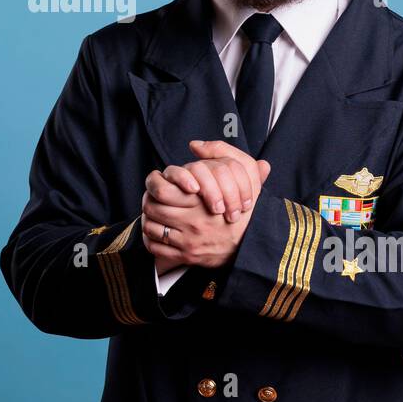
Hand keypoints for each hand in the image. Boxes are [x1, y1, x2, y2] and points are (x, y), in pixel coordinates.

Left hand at [139, 141, 272, 269]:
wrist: (255, 245)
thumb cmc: (247, 210)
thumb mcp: (245, 176)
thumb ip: (222, 154)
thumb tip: (195, 144)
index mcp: (202, 202)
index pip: (162, 190)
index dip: (154, 183)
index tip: (157, 180)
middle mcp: (193, 222)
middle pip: (153, 208)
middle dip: (148, 200)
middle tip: (151, 196)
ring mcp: (189, 241)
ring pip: (151, 227)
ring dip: (148, 219)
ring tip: (152, 212)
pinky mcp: (186, 257)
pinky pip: (156, 247)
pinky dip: (150, 239)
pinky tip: (156, 231)